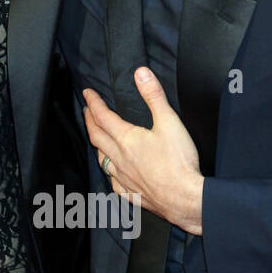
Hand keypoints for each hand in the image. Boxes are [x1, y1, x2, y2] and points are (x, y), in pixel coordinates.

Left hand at [83, 68, 204, 233]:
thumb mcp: (169, 121)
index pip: (103, 116)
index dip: (93, 103)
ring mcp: (124, 178)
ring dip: (97, 146)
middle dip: (90, 121)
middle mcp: (120, 159)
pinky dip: (110, 174)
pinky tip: (113, 174)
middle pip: (97, 137)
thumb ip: (154, 96)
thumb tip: (141, 74)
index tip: (87, 94)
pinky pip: (114, 184)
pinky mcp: (132, 194)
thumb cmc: (178, 162)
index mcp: (127, 139)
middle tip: (86, 111)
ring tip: (97, 139)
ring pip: (102, 160)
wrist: (185, 198)